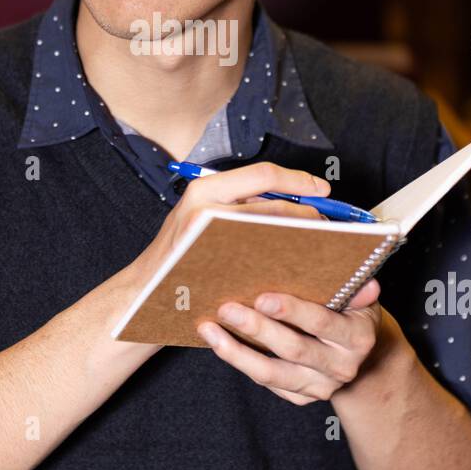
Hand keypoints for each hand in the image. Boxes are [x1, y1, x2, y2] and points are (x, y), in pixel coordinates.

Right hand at [111, 162, 330, 325]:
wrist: (143, 295)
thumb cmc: (180, 256)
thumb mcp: (202, 218)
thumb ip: (237, 204)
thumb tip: (295, 201)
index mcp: (206, 189)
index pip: (263, 174)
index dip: (299, 180)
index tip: (323, 190)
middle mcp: (204, 208)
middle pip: (274, 206)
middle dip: (307, 216)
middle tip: (326, 228)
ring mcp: (208, 241)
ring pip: (271, 235)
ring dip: (300, 241)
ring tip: (316, 249)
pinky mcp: (213, 272)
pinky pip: (262, 265)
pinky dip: (284, 265)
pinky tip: (295, 272)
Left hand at [196, 277, 383, 404]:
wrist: (363, 356)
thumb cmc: (352, 312)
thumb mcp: (360, 296)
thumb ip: (357, 287)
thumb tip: (368, 283)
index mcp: (358, 337)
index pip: (322, 323)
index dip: (292, 311)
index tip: (261, 298)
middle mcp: (342, 367)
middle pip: (293, 349)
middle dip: (257, 328)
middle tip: (226, 309)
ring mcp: (321, 387)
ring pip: (272, 373)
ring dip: (236, 351)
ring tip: (209, 329)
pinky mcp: (302, 397)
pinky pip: (267, 382)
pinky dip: (240, 361)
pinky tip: (219, 342)